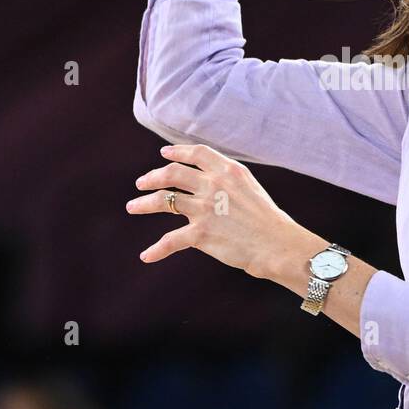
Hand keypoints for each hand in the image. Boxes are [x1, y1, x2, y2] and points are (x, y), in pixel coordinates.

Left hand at [126, 143, 295, 274]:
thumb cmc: (267, 219)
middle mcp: (213, 185)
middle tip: (141, 182)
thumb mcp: (250, 187)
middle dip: (152, 177)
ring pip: (163, 201)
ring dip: (143, 203)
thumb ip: (228, 179)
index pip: (196, 154)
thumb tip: (208, 177)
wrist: (276, 244)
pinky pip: (170, 241)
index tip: (164, 154)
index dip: (177, 152)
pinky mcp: (200, 234)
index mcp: (228, 171)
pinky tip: (146, 255)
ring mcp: (205, 208)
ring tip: (133, 206)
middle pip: (172, 173)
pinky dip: (156, 250)